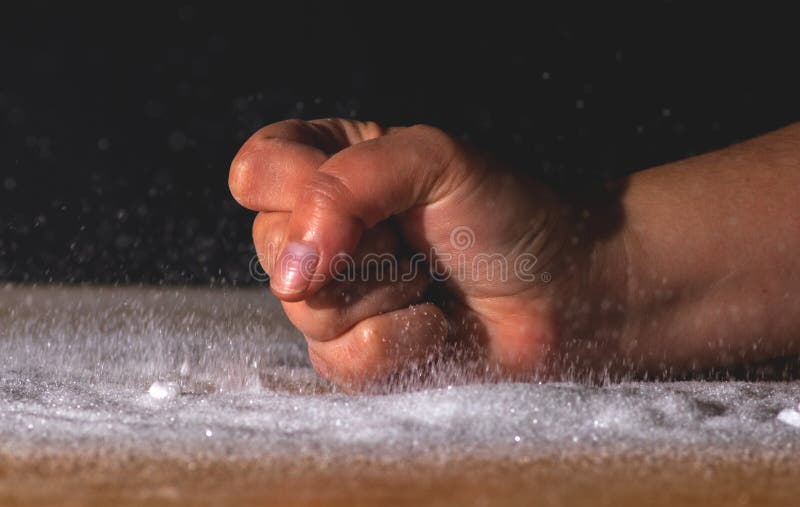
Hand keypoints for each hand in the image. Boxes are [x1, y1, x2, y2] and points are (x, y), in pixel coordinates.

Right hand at [229, 118, 587, 389]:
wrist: (558, 290)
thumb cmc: (502, 212)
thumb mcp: (431, 160)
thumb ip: (346, 185)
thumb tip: (289, 275)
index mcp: (325, 164)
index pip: (255, 172)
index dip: (301, 189)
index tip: (373, 198)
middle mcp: (317, 231)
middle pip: (272, 247)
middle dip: (361, 248)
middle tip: (413, 240)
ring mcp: (331, 298)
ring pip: (308, 310)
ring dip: (388, 295)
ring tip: (429, 281)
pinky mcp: (353, 356)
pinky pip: (345, 361)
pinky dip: (405, 342)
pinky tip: (436, 325)